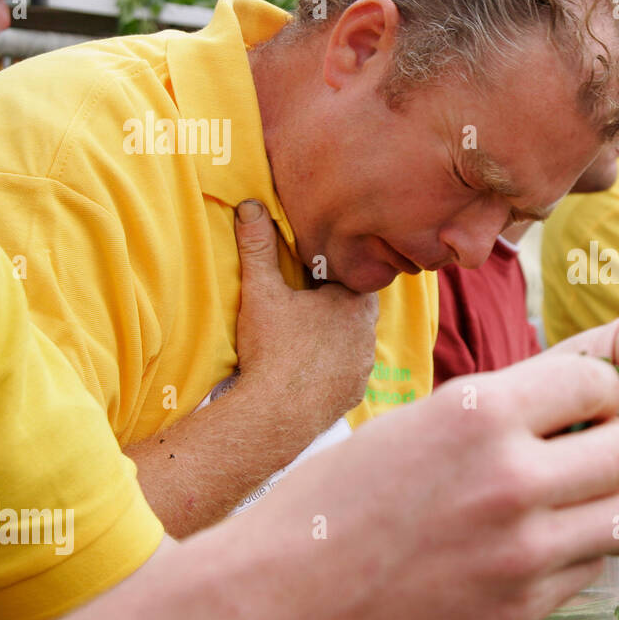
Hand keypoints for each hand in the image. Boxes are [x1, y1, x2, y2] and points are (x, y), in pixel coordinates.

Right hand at [232, 200, 377, 438]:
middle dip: (331, 306)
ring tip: (300, 340)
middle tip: (300, 307)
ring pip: (352, 342)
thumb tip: (250, 205)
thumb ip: (258, 247)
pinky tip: (306, 370)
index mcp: (355, 303)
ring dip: (332, 339)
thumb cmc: (272, 348)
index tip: (307, 279)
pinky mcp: (353, 394)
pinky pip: (345, 373)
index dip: (330, 276)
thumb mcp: (261, 291)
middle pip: (352, 309)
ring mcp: (363, 368)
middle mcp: (368, 335)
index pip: (352, 278)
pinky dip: (329, 369)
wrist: (276, 414)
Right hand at [261, 353, 618, 619]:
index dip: (598, 393)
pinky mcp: (520, 610)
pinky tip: (529, 551)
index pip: (598, 382)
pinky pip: (589, 569)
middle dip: (613, 449)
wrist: (278, 602)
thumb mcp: (416, 424)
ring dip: (603, 506)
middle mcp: (510, 478)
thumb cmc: (336, 503)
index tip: (584, 409)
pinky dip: (574, 557)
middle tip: (583, 459)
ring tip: (563, 507)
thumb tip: (573, 399)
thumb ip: (498, 411)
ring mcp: (521, 551)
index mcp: (478, 413)